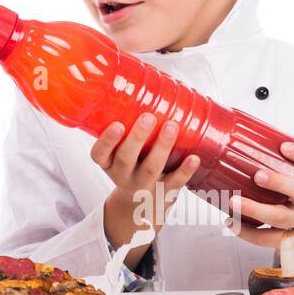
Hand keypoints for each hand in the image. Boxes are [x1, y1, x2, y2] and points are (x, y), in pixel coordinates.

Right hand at [94, 112, 199, 236]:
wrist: (139, 206)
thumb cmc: (130, 166)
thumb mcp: (118, 154)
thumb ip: (125, 130)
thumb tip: (141, 88)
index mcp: (108, 164)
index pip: (99, 154)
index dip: (107, 141)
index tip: (117, 125)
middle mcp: (122, 176)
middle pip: (126, 159)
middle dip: (137, 138)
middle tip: (148, 118)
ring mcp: (143, 186)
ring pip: (151, 168)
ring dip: (162, 147)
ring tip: (172, 126)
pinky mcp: (164, 193)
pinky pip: (175, 182)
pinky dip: (185, 170)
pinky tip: (194, 157)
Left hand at [228, 142, 293, 248]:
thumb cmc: (287, 206)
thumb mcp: (288, 189)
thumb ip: (271, 171)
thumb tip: (232, 145)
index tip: (283, 147)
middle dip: (279, 182)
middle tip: (258, 175)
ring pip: (280, 217)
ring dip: (255, 209)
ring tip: (233, 202)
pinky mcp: (286, 242)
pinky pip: (266, 238)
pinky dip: (245, 231)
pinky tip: (230, 221)